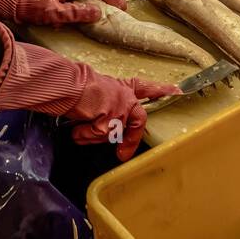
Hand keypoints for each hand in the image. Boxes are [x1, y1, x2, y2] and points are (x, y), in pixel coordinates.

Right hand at [0, 31, 178, 160]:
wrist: (61, 82)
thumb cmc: (69, 86)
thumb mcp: (90, 96)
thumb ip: (100, 109)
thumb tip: (98, 125)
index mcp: (117, 86)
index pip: (142, 87)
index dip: (160, 90)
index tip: (178, 91)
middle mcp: (123, 94)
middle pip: (137, 120)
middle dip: (130, 139)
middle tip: (122, 155)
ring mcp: (120, 104)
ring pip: (112, 132)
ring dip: (92, 134)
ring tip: (79, 122)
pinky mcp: (113, 115)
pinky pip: (98, 135)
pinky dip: (84, 134)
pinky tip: (77, 122)